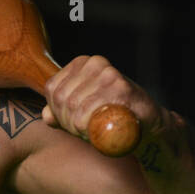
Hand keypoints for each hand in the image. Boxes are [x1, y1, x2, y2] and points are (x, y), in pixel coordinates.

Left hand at [41, 55, 165, 143]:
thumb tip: (45, 115)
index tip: (71, 122)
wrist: (149, 125)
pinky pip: (89, 111)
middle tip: (83, 131)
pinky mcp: (121, 88)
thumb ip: (61, 112)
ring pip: (73, 106)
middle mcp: (95, 63)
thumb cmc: (113, 117)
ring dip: (78, 127)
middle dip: (67, 121)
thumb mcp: (83, 112)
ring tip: (93, 130)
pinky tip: (100, 129)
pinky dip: (89, 127)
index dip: (57, 111)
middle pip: (62, 98)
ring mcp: (109, 74)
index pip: (52, 88)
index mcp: (83, 63)